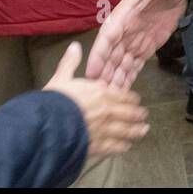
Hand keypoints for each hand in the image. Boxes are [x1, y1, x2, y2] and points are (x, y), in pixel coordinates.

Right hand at [45, 41, 148, 156]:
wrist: (48, 125)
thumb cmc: (54, 101)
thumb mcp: (61, 77)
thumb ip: (70, 63)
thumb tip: (75, 46)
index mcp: (99, 92)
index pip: (121, 95)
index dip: (130, 98)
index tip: (136, 100)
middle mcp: (106, 110)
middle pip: (127, 112)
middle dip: (137, 114)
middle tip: (144, 115)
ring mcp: (104, 129)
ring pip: (125, 130)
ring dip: (136, 130)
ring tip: (143, 130)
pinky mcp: (98, 145)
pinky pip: (114, 147)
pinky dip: (122, 147)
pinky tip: (127, 147)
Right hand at [85, 0, 187, 89]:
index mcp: (125, 13)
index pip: (108, 35)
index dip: (100, 53)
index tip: (92, 71)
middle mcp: (125, 30)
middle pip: (111, 55)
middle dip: (104, 75)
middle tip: (98, 97)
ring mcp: (134, 40)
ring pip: (120, 64)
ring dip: (114, 80)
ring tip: (109, 102)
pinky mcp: (145, 47)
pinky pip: (134, 65)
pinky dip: (128, 78)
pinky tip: (123, 94)